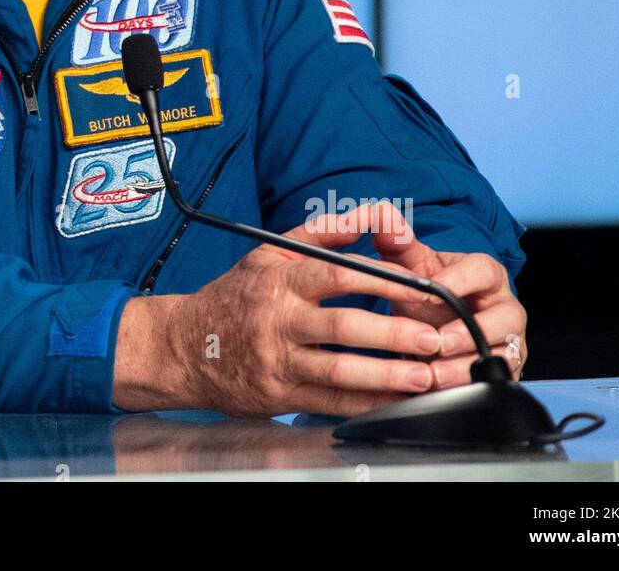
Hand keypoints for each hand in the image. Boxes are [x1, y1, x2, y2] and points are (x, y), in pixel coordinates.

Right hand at [114, 202, 451, 417]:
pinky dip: (366, 403)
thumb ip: (321, 234)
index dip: (382, 281)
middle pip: (344, 327)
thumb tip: (367, 216)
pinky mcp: (280, 395)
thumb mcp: (268, 253)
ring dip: (388, 376)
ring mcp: (279, 361)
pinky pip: (330, 402)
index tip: (420, 287)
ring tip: (424, 376)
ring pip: (340, 370)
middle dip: (395, 334)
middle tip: (434, 338)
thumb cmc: (235, 296)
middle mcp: (279, 321)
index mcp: (280, 280)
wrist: (185, 347)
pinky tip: (395, 401)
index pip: (337, 275)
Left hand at [370, 225, 527, 386]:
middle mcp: (504, 308)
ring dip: (466, 367)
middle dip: (469, 333)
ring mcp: (509, 342)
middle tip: (436, 341)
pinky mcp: (504, 372)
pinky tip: (438, 390)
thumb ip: (396, 240)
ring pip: (502, 356)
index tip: (429, 293)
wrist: (432, 327)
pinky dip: (466, 388)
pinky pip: (494, 384)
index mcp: (485, 274)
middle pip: (504, 319)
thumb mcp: (411, 266)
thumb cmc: (426, 292)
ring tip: (433, 374)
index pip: (483, 270)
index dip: (458, 281)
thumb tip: (380, 212)